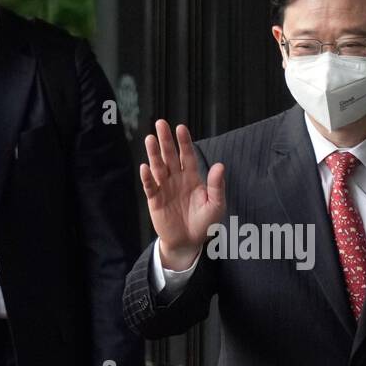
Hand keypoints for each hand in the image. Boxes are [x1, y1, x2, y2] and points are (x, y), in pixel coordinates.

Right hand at [140, 119, 224, 270]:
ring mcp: (165, 188)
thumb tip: (220, 165)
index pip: (187, 155)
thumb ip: (216, 186)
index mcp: (192, 177)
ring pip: (158, 167)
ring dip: (154, 154)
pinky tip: (145, 167)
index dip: (184, 142)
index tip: (180, 128)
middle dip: (165, 140)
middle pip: (170, 156)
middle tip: (160, 123)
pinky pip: (150, 187)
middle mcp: (177, 179)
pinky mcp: (155, 200)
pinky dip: (147, 178)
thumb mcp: (216, 205)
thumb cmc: (205, 223)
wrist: (189, 242)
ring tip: (150, 139)